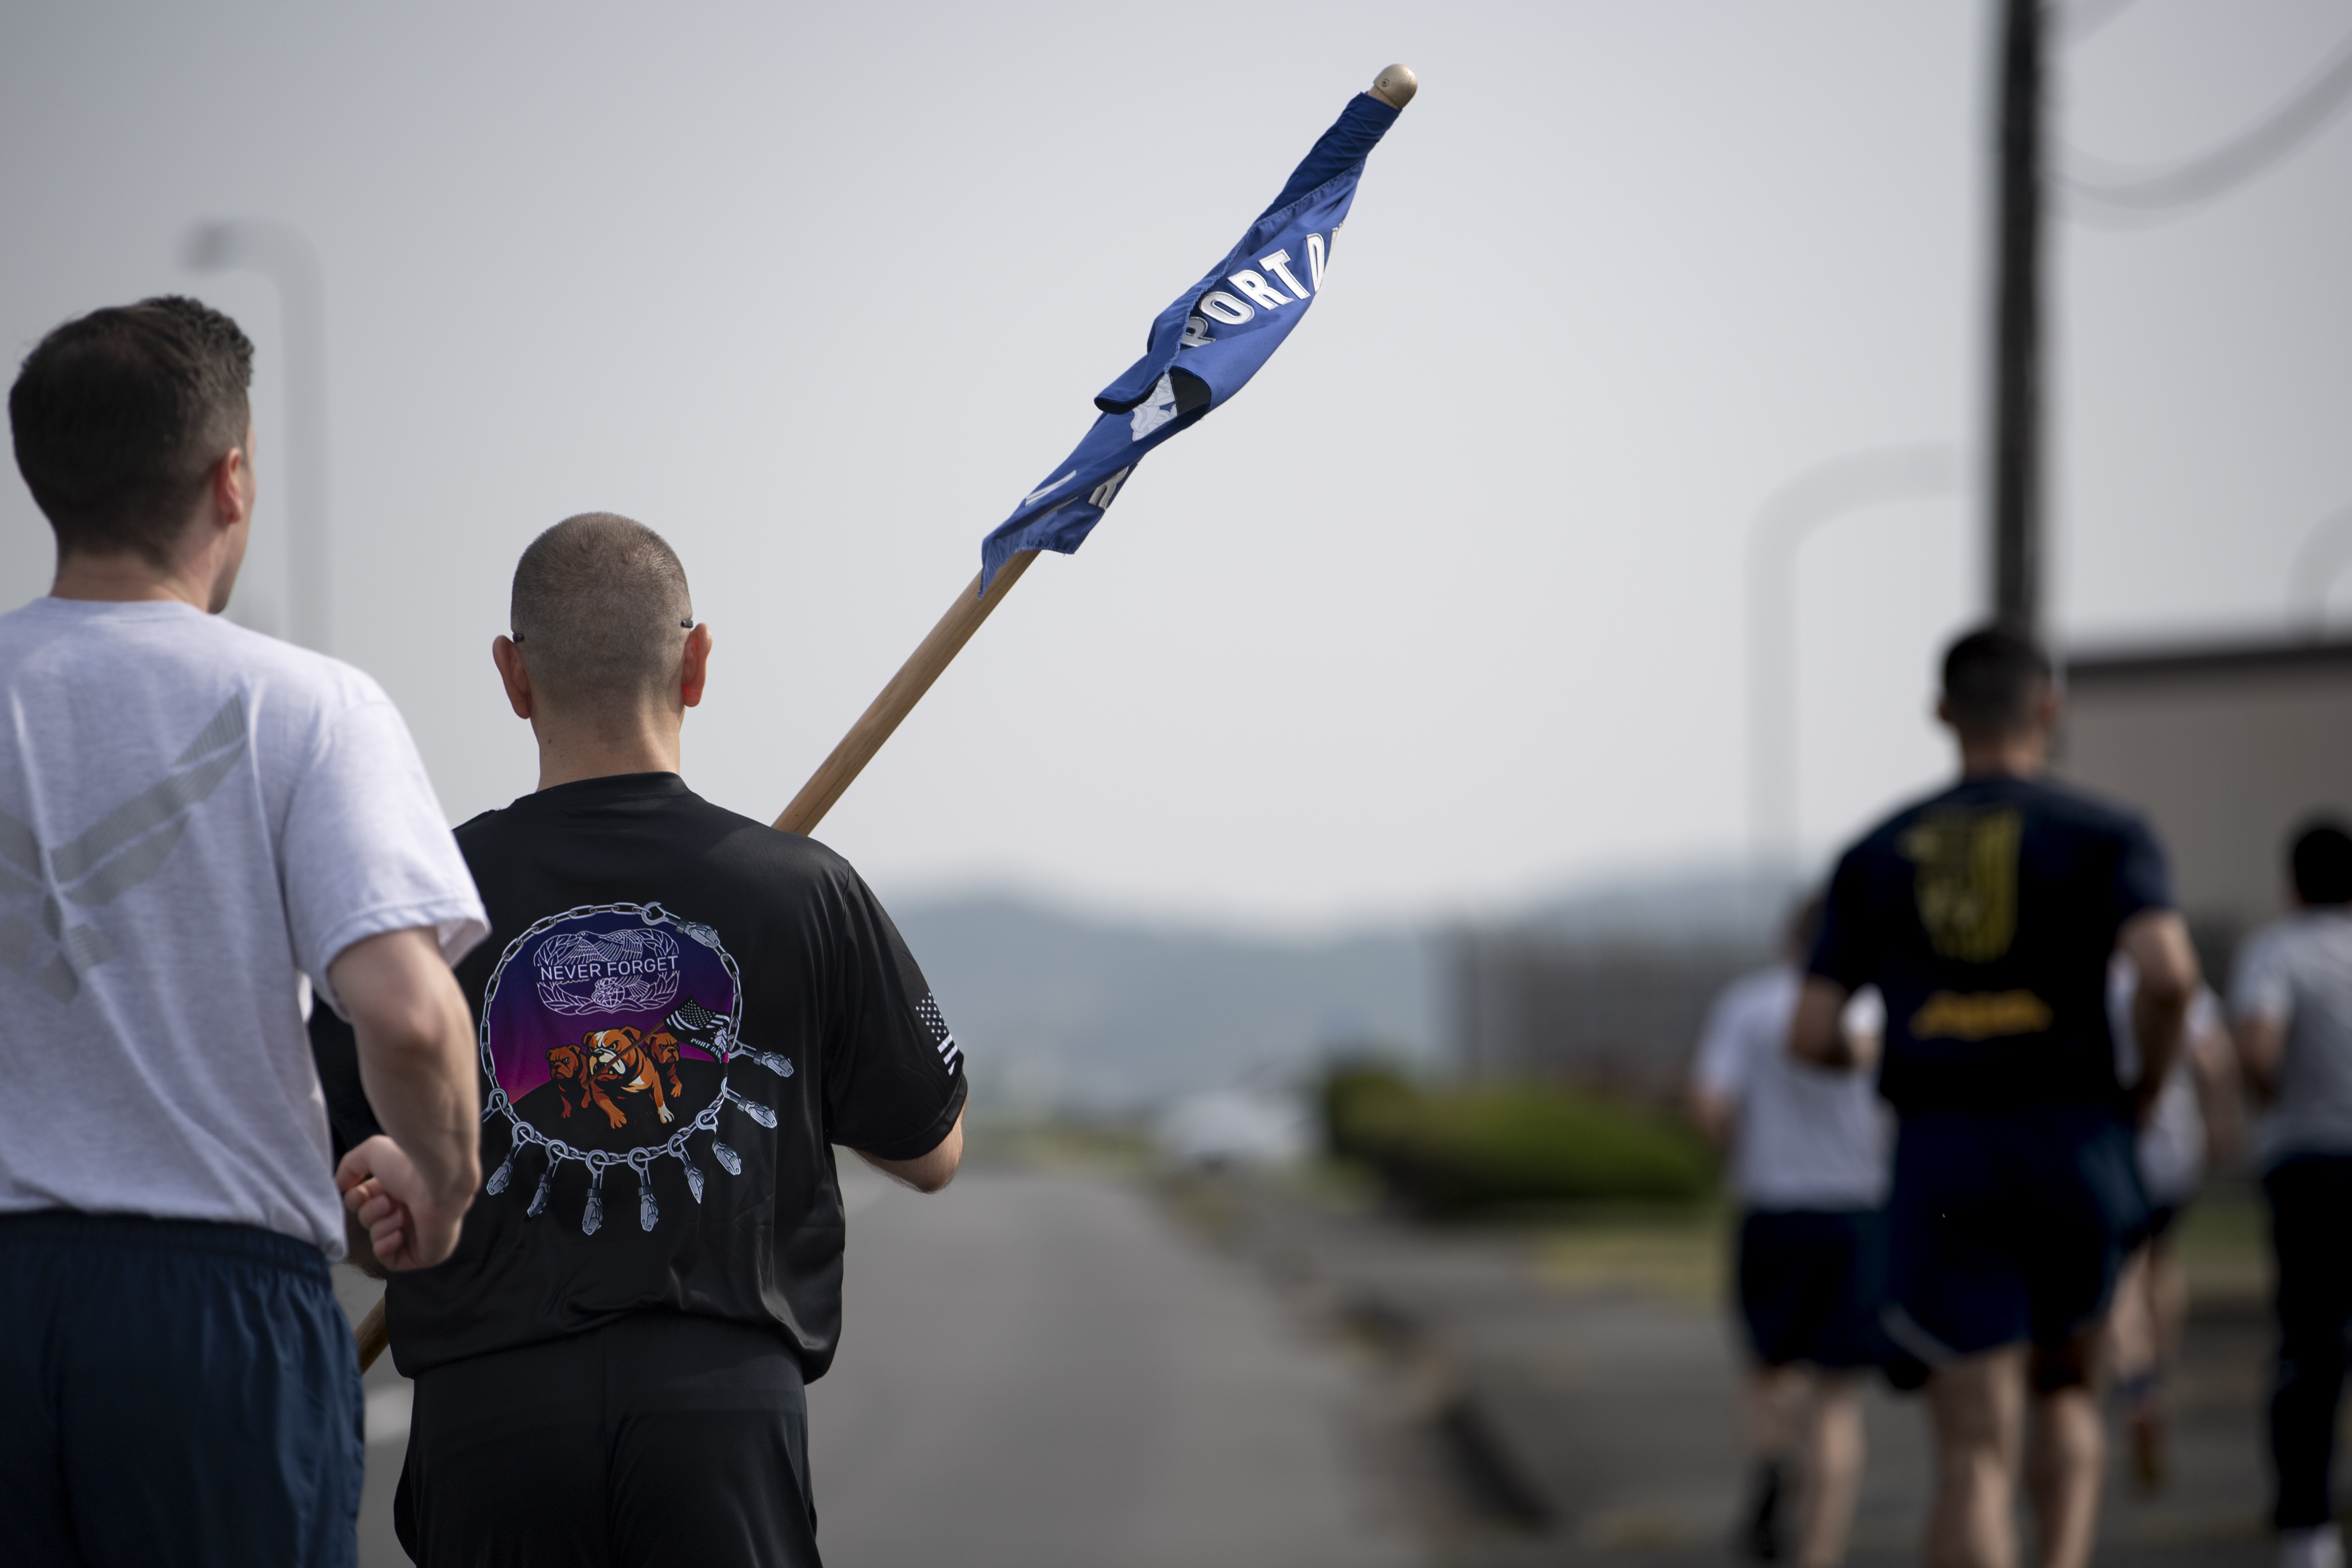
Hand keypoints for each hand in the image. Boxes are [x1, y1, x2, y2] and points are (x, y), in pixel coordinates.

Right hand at [336, 1134, 468, 1270]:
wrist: (439, 1181)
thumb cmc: (409, 1165)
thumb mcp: (371, 1152)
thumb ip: (350, 1167)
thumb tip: (340, 1186)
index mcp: (398, 1187)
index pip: (364, 1202)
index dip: (356, 1201)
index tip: (360, 1194)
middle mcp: (409, 1208)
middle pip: (369, 1220)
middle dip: (371, 1212)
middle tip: (389, 1202)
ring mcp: (418, 1232)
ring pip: (377, 1239)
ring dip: (383, 1226)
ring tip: (402, 1214)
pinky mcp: (425, 1253)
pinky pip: (391, 1260)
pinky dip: (387, 1247)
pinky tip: (400, 1234)